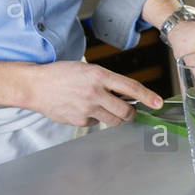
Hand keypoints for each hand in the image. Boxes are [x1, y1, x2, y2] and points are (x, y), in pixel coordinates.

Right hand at [25, 60, 162, 127]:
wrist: (35, 86)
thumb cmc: (62, 75)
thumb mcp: (87, 69)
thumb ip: (106, 81)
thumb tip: (126, 94)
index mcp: (98, 74)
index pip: (130, 87)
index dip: (148, 97)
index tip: (159, 103)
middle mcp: (94, 92)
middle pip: (126, 111)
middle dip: (132, 113)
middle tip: (130, 110)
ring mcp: (87, 109)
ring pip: (114, 120)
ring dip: (116, 117)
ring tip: (105, 108)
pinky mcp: (79, 121)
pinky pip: (97, 124)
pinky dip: (97, 119)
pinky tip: (85, 109)